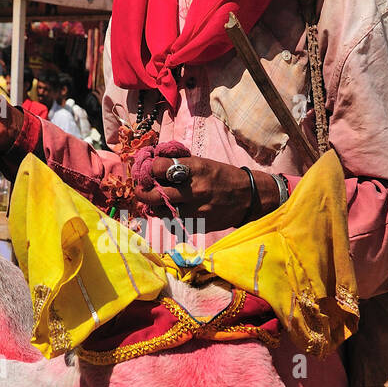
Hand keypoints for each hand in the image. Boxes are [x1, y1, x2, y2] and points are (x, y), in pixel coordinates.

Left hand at [132, 155, 277, 233]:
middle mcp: (195, 189)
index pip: (160, 167)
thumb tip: (154, 162)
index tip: (148, 170)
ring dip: (154, 206)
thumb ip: (180, 164)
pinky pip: (174, 222)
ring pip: (163, 211)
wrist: (247, 197)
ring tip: (153, 201)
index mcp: (196, 169)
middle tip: (139, 190)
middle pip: (157, 194)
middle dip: (142, 192)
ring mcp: (197, 209)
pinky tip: (169, 210)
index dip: (150, 168)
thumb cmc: (222, 176)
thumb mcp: (203, 163)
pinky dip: (168, 216)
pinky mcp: (199, 224)